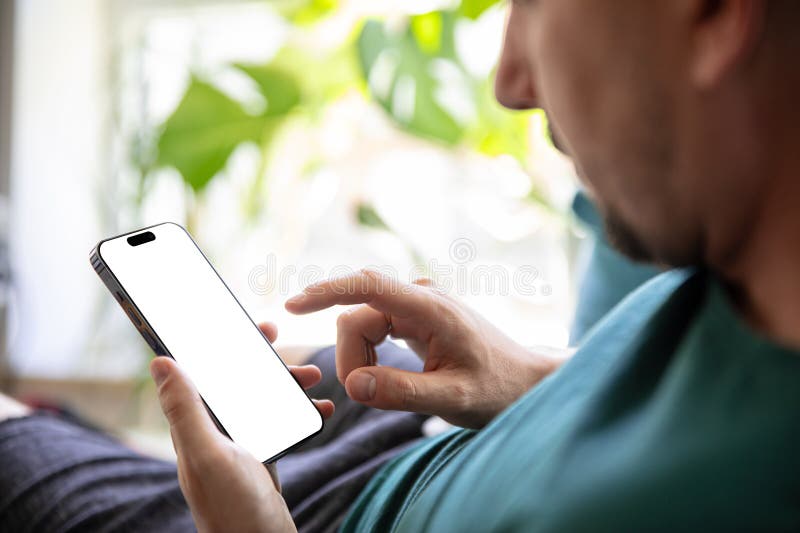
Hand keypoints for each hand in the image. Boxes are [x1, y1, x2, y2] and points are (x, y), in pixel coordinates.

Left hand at [150, 322, 333, 532]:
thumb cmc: (233, 510)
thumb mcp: (209, 455)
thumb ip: (186, 409)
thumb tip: (160, 361)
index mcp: (195, 427)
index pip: (199, 373)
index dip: (212, 342)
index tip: (232, 318)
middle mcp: (214, 432)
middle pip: (234, 379)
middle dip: (256, 356)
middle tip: (274, 335)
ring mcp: (239, 445)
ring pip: (262, 397)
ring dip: (286, 382)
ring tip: (313, 377)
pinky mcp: (261, 457)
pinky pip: (282, 421)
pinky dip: (301, 411)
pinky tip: (321, 409)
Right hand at [286, 270, 565, 428]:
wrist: (525, 382)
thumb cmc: (497, 390)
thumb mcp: (453, 399)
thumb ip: (403, 393)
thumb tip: (353, 385)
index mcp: (432, 309)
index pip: (368, 286)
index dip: (327, 292)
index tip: (292, 306)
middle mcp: (421, 297)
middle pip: (356, 315)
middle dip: (352, 357)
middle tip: (371, 396)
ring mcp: (418, 304)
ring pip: (361, 322)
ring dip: (360, 357)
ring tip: (389, 389)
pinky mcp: (415, 315)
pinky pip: (373, 327)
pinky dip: (368, 353)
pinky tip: (384, 373)